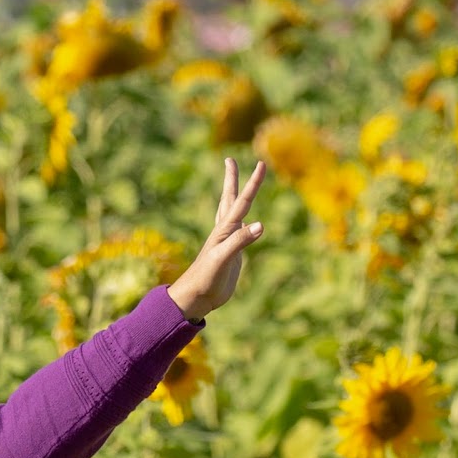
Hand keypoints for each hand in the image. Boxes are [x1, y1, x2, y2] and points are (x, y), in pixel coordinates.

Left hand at [167, 158, 266, 322]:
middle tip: (229, 160)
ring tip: (235, 185)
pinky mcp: (231, 254)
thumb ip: (240, 241)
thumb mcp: (223, 258)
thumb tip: (261, 224)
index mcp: (224, 229)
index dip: (253, 183)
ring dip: (234, 196)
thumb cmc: (206, 278)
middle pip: (230, 199)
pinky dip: (243, 222)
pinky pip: (239, 232)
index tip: (261, 164)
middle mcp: (225, 232)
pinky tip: (245, 222)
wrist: (195, 297)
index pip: (242, 201)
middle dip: (232, 180)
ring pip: (231, 212)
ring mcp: (227, 242)